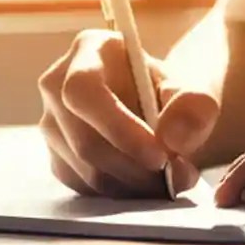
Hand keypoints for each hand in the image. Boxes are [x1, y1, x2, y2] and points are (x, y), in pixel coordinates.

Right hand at [39, 29, 219, 197]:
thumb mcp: (194, 88)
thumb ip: (194, 106)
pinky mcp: (55, 155)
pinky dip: (119, 193)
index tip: (159, 156)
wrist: (157, 107)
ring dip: (132, 185)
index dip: (117, 128)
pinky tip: (146, 182)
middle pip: (84, 140)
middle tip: (177, 176)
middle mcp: (56, 84)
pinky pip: (83, 186)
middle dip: (134, 168)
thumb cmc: (169, 92)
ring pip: (85, 170)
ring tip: (170, 179)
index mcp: (87, 50)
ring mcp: (50, 122)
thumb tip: (173, 139)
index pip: (83, 91)